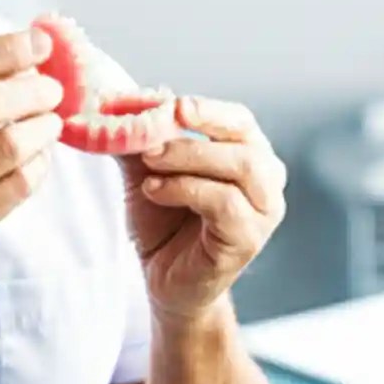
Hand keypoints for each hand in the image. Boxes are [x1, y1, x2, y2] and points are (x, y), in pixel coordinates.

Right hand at [0, 28, 63, 298]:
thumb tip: (17, 53)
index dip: (6, 49)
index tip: (40, 42)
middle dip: (33, 89)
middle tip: (53, 89)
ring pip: (8, 145)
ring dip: (42, 126)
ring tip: (51, 120)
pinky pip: (17, 185)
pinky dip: (39, 163)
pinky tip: (39, 155)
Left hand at [119, 96, 287, 320]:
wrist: (164, 281)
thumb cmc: (163, 222)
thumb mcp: (147, 169)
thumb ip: (138, 135)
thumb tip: (116, 102)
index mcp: (249, 154)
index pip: (238, 119)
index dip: (208, 109)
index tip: (173, 106)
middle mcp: (266, 180)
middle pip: (242, 141)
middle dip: (192, 136)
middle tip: (149, 144)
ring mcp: (263, 211)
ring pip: (240, 167)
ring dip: (188, 160)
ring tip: (150, 167)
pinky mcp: (250, 239)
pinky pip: (225, 203)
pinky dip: (185, 189)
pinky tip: (155, 192)